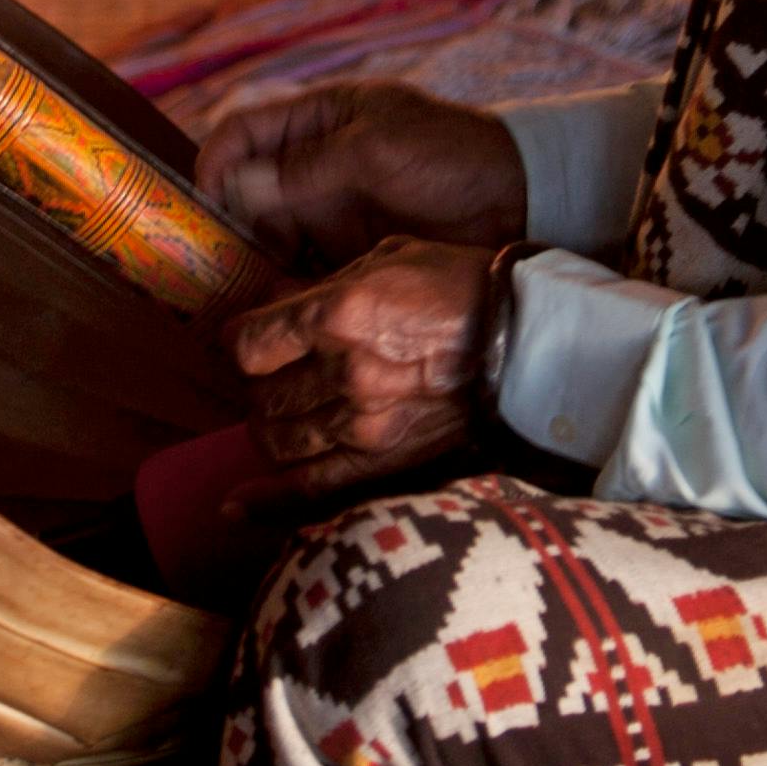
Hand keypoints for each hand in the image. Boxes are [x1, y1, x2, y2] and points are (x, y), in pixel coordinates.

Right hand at [196, 81, 524, 268]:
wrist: (518, 201)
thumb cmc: (451, 155)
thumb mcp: (377, 148)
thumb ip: (308, 167)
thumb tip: (239, 186)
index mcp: (318, 120)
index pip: (244, 132)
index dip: (215, 162)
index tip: (202, 202)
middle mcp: (315, 165)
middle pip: (247, 192)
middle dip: (228, 225)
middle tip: (215, 266)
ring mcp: (332, 211)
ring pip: (270, 237)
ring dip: (253, 263)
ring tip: (240, 296)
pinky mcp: (349, 253)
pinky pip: (303, 270)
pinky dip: (286, 287)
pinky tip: (278, 308)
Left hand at [227, 236, 500, 507]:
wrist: (530, 343)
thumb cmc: (463, 289)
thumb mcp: (392, 258)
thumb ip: (328, 282)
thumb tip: (279, 302)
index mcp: (340, 314)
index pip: (247, 344)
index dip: (241, 341)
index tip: (251, 341)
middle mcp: (344, 373)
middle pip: (258, 395)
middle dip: (259, 386)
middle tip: (277, 377)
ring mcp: (363, 425)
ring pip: (276, 441)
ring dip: (271, 429)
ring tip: (287, 417)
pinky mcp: (385, 465)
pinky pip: (310, 492)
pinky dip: (267, 503)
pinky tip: (236, 507)